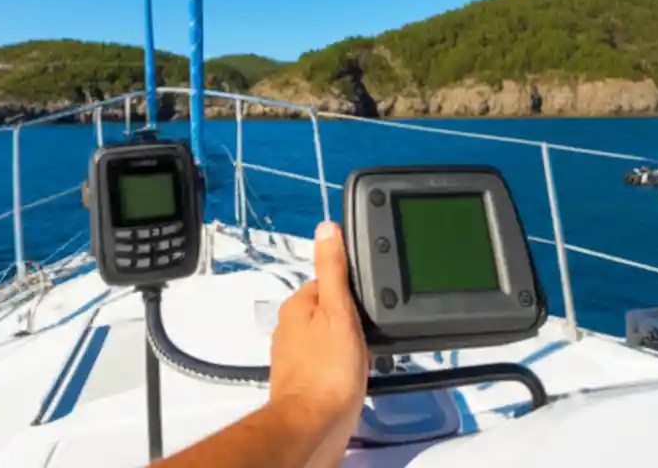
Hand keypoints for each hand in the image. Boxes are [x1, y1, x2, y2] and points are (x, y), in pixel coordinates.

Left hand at [269, 221, 368, 434]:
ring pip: (335, 339)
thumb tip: (326, 229)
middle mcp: (292, 328)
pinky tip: (355, 378)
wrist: (313, 427)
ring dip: (352, 348)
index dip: (354, 295)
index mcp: (298, 305)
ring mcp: (299, 355)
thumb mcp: (338, 311)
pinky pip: (334, 364)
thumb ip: (333, 269)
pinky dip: (347, 369)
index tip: (365, 309)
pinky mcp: (308, 380)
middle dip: (355, 325)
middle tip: (364, 340)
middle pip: (334, 311)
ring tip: (360, 362)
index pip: (330, 282)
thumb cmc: (325, 374)